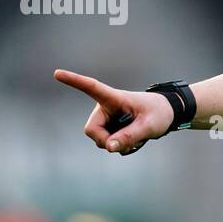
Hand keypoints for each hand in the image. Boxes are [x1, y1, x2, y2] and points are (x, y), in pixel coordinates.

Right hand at [54, 69, 173, 154]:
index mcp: (113, 98)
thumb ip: (129, 136)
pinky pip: (107, 144)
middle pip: (92, 130)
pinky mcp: (109, 128)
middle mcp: (105, 107)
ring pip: (99, 139)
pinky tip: (131, 139)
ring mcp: (106, 119)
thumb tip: (108, 147)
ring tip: (134, 136)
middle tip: (126, 143)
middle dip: (106, 141)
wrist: (165, 114)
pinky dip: (118, 146)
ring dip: (115, 144)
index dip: (74, 81)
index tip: (57, 73)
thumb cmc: (158, 114)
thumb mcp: (148, 126)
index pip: (92, 88)